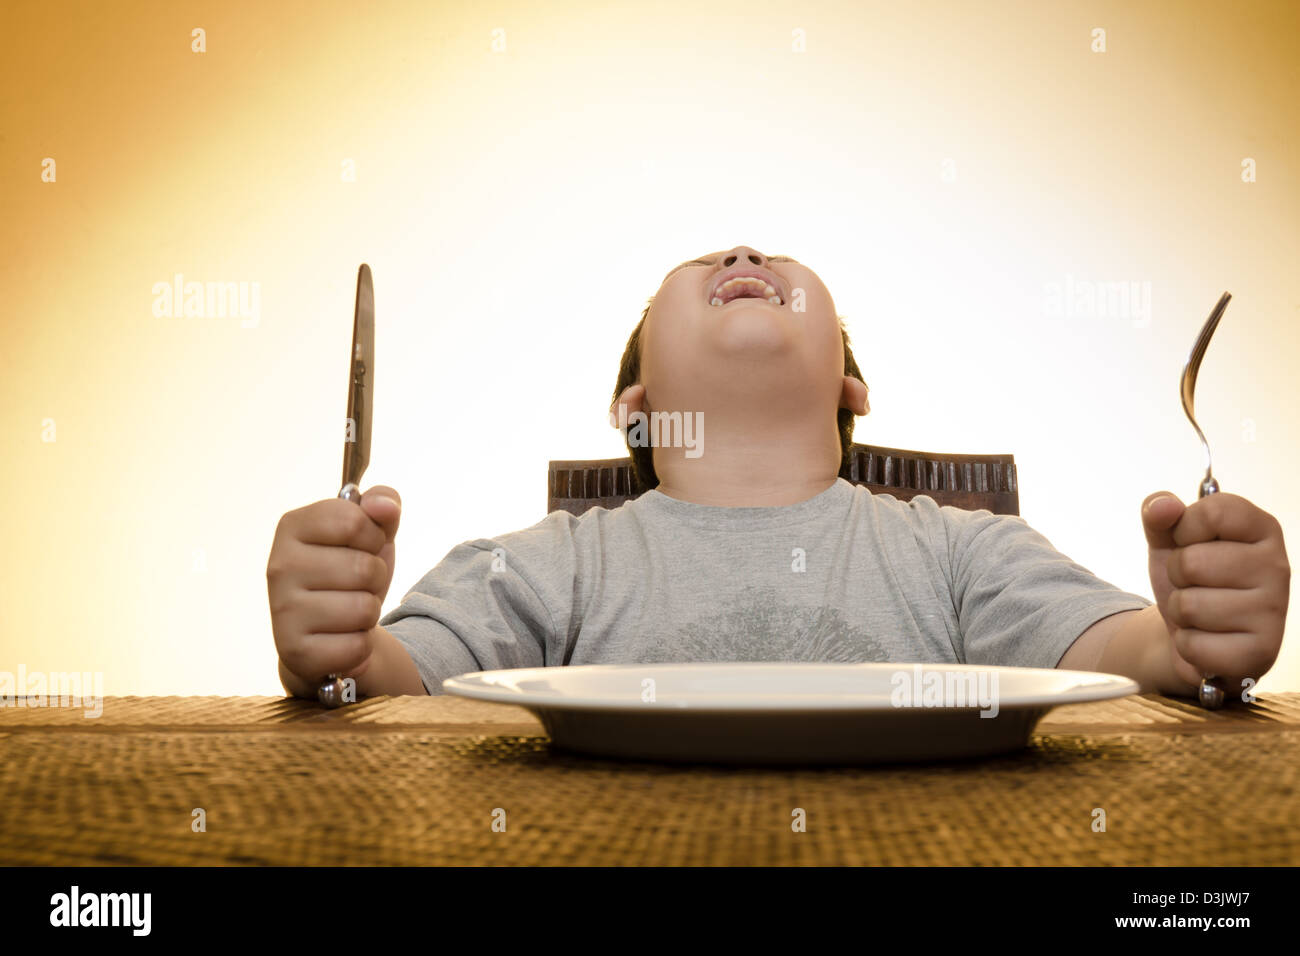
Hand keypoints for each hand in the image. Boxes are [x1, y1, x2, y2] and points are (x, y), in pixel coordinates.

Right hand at [267, 486, 401, 693]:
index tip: (361, 546)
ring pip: (364, 608)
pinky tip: (340, 638)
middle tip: (354, 585)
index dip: (373, 536)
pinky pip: (357, 646)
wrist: (329, 631)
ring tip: (348, 611)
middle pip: (365, 568)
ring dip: (369, 612)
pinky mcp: (295, 651)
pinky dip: (361, 646)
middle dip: (375, 578)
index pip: (355, 521)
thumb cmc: (350, 572)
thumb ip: (383, 503)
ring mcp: (282, 610)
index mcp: (293, 526)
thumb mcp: (371, 532)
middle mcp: (279, 565)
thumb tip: (385, 506)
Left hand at [1141, 490, 1289, 697]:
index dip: (1183, 530)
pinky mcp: (1261, 652)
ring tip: (1201, 612)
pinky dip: (1188, 645)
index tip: (1189, 542)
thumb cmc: (1189, 579)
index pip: (1212, 512)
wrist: (1194, 632)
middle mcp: (1278, 566)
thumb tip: (1163, 506)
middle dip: (1177, 576)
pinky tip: (1208, 639)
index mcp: (1262, 529)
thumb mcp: (1168, 540)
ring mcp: (1273, 611)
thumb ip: (1159, 515)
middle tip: (1195, 584)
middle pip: (1191, 562)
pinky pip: (1193, 645)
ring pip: (1189, 606)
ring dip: (1181, 612)